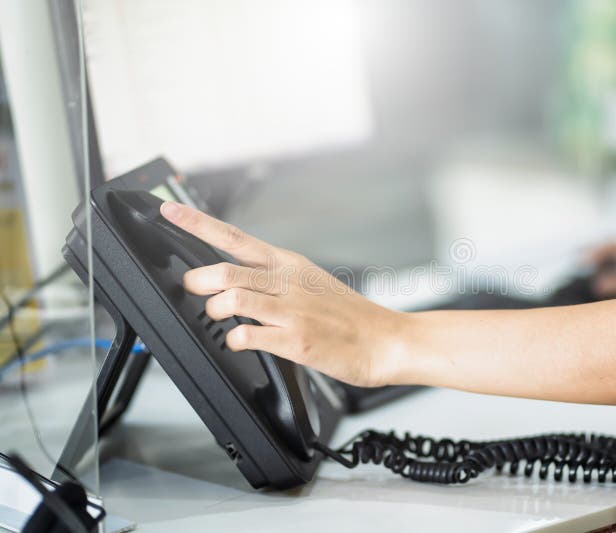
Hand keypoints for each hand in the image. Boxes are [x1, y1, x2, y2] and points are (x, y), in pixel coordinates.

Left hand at [160, 201, 407, 386]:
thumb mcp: (312, 282)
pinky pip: (248, 336)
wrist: (384, 339)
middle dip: (197, 281)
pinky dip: (234, 340)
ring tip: (220, 318)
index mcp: (288, 264)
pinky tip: (241, 342)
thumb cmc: (349, 315)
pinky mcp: (296, 340)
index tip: (168, 211)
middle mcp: (287, 283)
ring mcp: (291, 311)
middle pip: (224, 270)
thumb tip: (236, 279)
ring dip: (215, 310)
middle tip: (195, 290)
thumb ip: (274, 278)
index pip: (234, 236)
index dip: (197, 223)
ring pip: (232, 300)